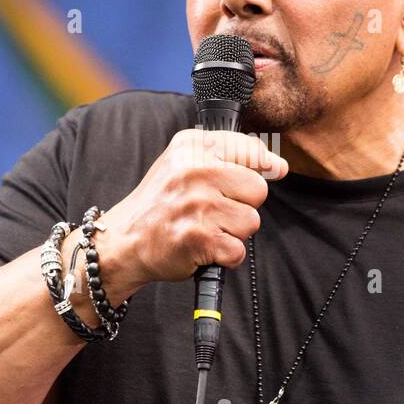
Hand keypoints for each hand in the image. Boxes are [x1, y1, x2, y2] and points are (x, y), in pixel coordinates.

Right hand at [101, 129, 287, 285]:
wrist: (125, 241)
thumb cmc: (161, 204)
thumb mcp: (183, 163)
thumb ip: (230, 155)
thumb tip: (278, 166)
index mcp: (191, 147)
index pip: (250, 149)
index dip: (260, 167)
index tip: (255, 177)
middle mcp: (194, 171)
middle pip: (258, 189)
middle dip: (243, 205)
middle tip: (215, 210)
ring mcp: (197, 205)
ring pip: (251, 222)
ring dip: (233, 233)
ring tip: (206, 228)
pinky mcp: (199, 238)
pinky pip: (238, 250)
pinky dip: (225, 256)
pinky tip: (203, 247)